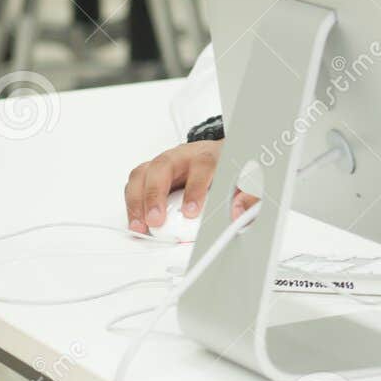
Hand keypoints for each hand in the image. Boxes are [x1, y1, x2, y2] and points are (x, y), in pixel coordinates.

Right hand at [124, 140, 256, 233]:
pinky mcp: (151, 173)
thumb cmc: (229, 167)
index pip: (202, 165)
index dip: (195, 189)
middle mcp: (182, 155)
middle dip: (156, 195)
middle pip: (163, 166)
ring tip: (140, 226)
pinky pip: (135, 184)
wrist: (220, 154)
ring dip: (138, 201)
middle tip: (157, 220)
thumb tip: (238, 211)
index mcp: (210, 154)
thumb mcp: (247, 179)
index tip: (191, 211)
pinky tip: (136, 222)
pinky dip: (132, 204)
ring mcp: (164, 163)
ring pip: (143, 173)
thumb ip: (248, 194)